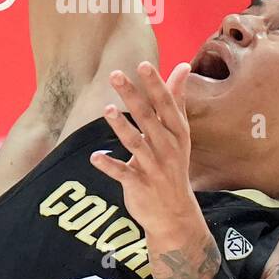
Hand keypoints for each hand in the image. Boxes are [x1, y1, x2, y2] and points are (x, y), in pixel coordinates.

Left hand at [90, 61, 197, 233]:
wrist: (174, 214)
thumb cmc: (173, 165)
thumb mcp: (179, 133)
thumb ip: (177, 99)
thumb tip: (183, 66)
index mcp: (177, 132)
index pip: (166, 104)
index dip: (155, 85)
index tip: (143, 64)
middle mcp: (167, 148)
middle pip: (148, 118)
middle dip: (132, 96)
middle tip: (114, 74)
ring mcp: (154, 168)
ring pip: (136, 144)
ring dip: (121, 127)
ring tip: (106, 109)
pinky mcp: (139, 185)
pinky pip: (123, 173)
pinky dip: (109, 165)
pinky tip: (95, 157)